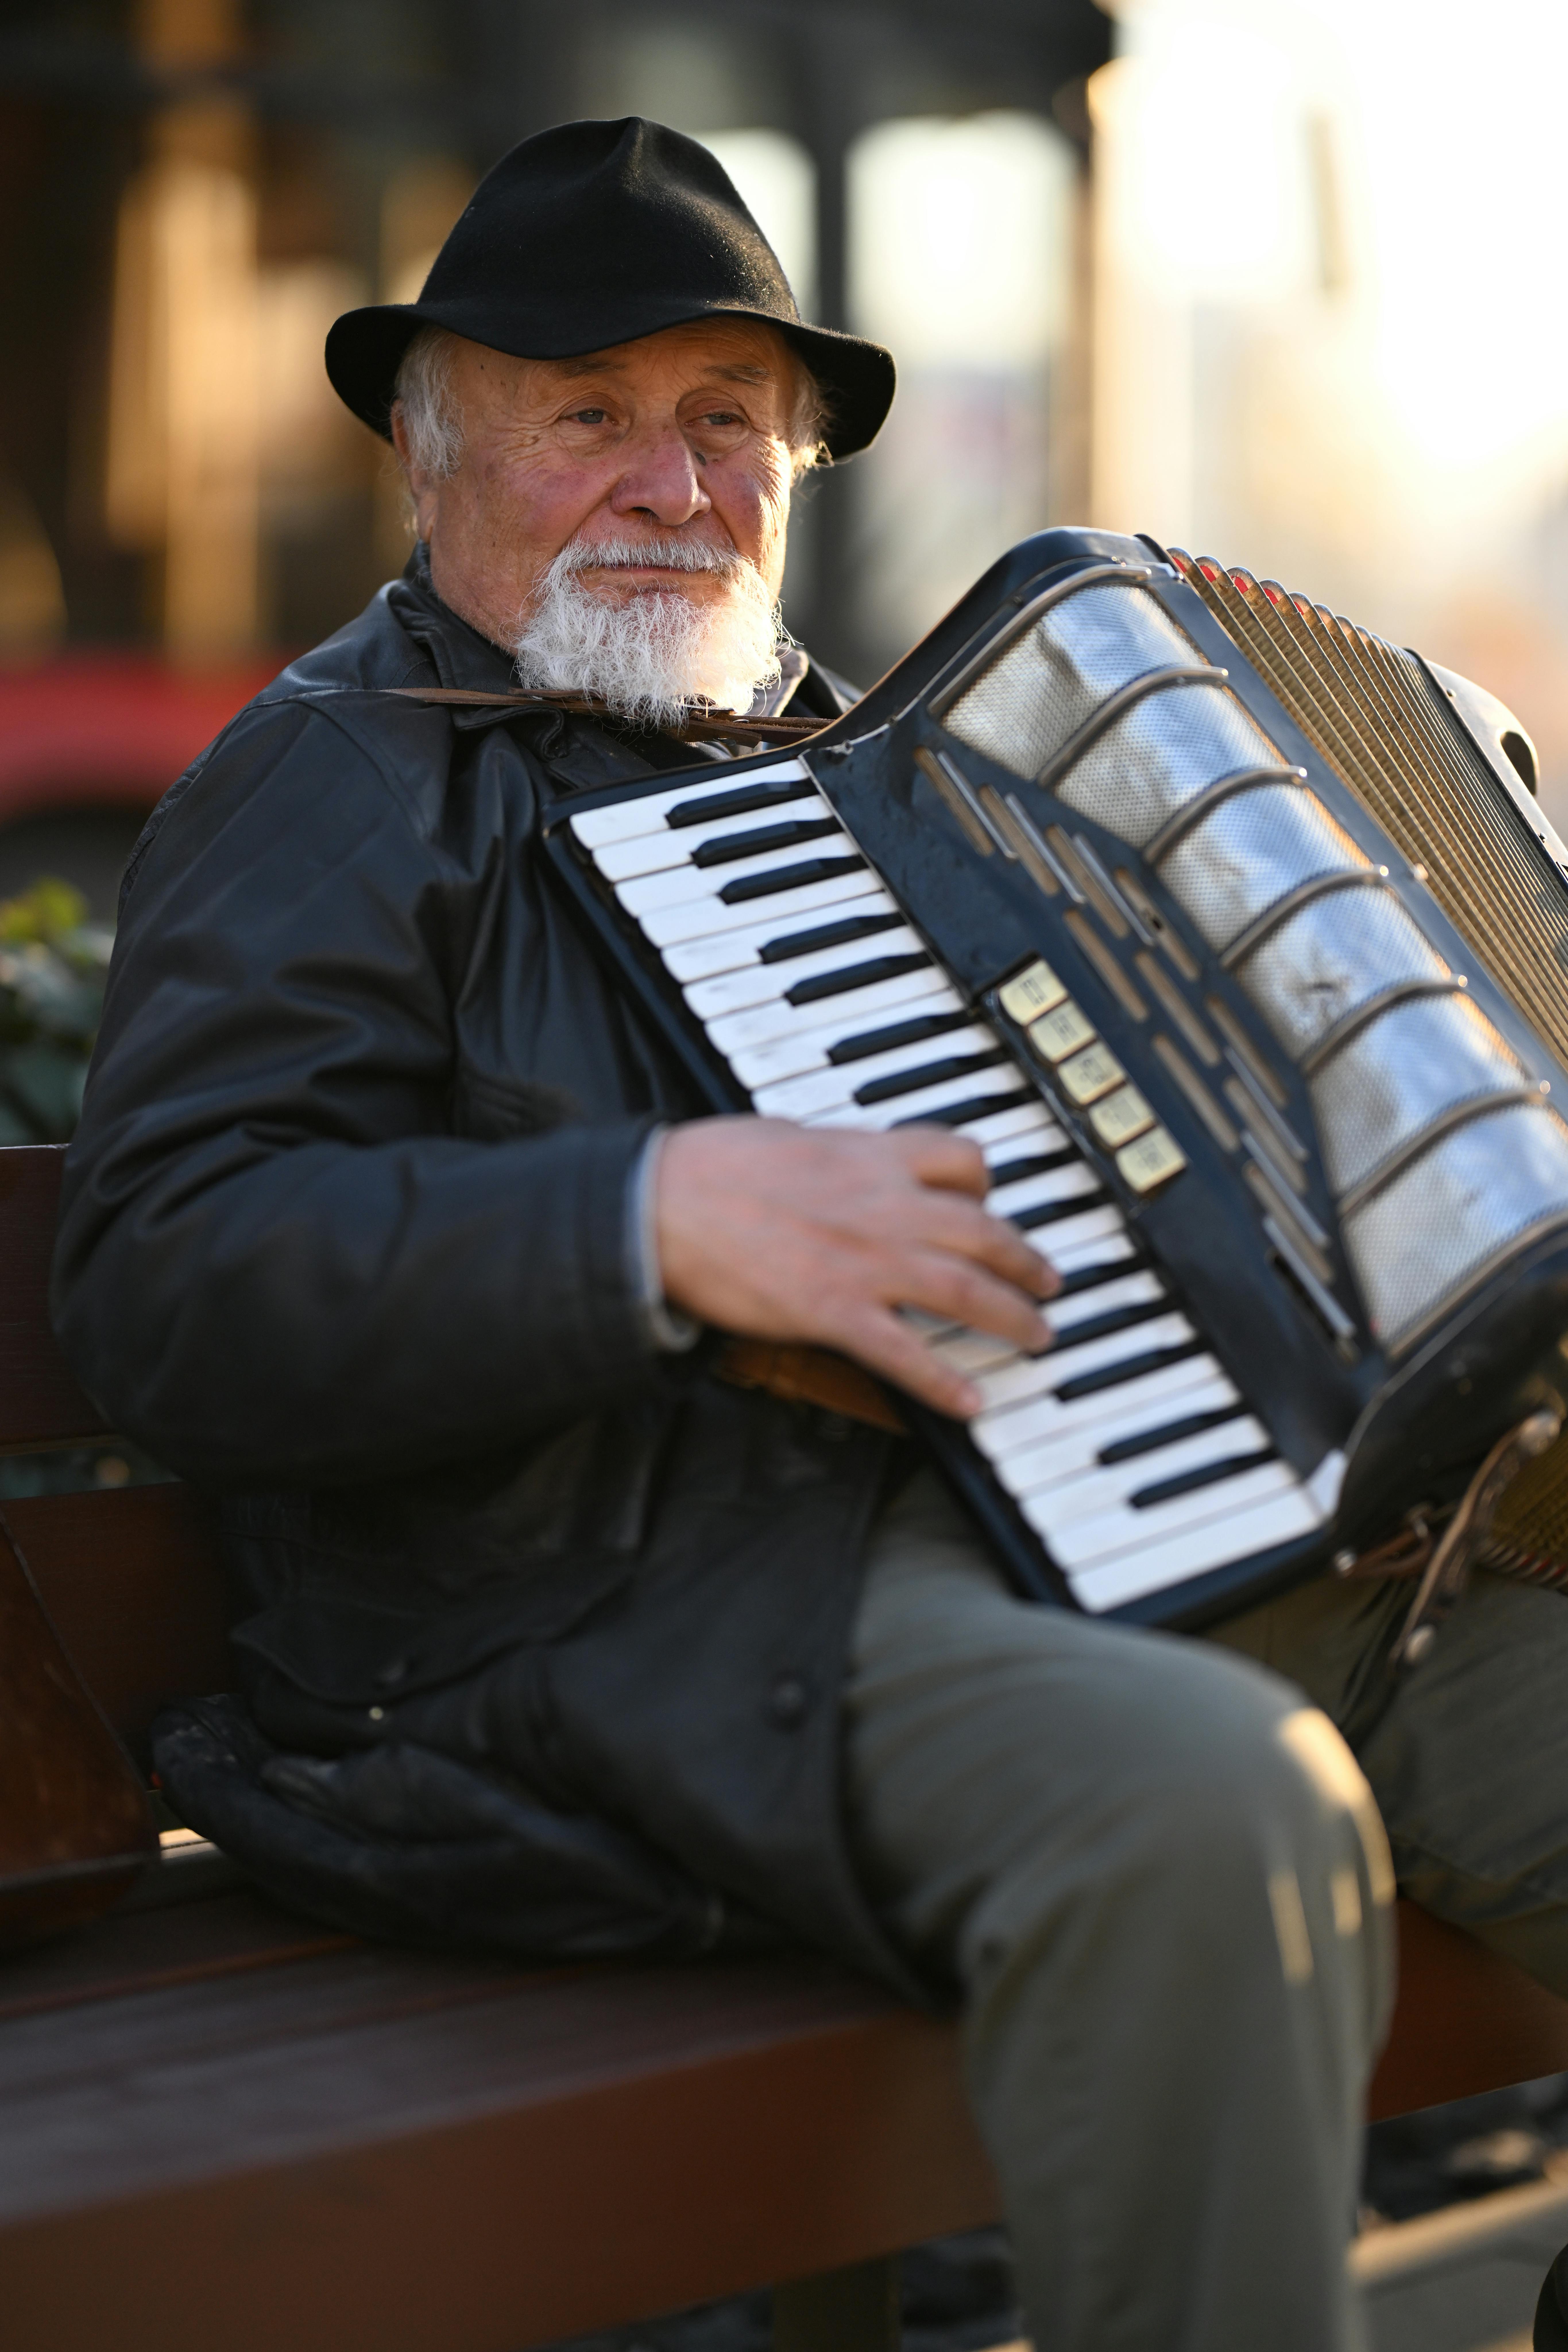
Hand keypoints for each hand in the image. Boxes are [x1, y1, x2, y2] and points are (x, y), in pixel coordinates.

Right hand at [654, 1117, 1058, 1417]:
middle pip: (983, 1230)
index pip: (962, 1158)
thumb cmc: (713, 1165)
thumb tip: (851, 1161)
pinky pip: (906, 1353)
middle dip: (1026, 1259)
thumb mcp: (791, 1136)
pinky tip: (972, 1402)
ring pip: (964, 1290)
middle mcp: (883, 1206)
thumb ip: (838, 1154)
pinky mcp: (833, 1312)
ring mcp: (864, 1262)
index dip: (990, 1183)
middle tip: (1050, 1280)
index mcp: (870, 1156)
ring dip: (1011, 1315)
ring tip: (1038, 1334)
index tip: (995, 1200)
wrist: (662, 1204)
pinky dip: (945, 1381)